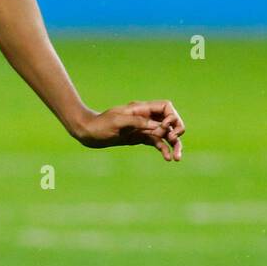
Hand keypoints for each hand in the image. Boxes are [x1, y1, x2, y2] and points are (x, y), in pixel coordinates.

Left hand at [70, 100, 185, 160]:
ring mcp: (144, 128)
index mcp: (141, 109)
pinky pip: (157, 143)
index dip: (171, 116)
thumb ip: (137, 122)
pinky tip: (167, 158)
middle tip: (174, 141)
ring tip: (177, 158)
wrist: (89, 133)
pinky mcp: (140, 138)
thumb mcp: (118, 121)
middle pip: (171, 121)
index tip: (165, 128)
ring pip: (166, 134)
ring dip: (174, 145)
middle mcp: (146, 117)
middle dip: (177, 131)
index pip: (166, 107)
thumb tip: (158, 127)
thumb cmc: (100, 124)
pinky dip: (164, 150)